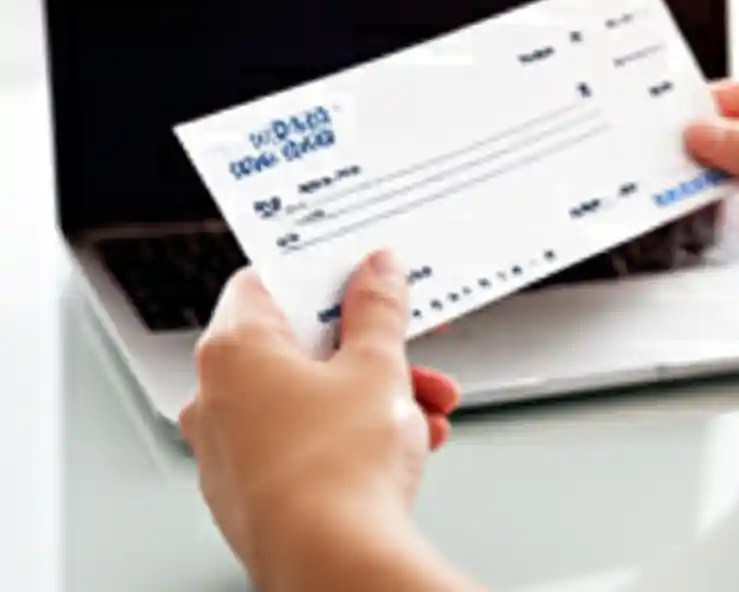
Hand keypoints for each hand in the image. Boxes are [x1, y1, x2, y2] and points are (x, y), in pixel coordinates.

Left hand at [180, 251, 463, 589]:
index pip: (267, 282)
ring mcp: (229, 451)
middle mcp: (215, 398)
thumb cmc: (339, 469)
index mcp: (233, 351)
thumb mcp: (377, 367)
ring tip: (426, 410)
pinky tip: (405, 445)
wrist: (334, 562)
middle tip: (409, 347)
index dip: (322, 276)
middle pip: (297, 346)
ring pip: (308, 399)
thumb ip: (378, 309)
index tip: (363, 277)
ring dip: (372, 396)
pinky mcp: (252, 492)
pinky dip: (351, 436)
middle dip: (368, 349)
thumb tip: (377, 273)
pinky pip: (305, 443)